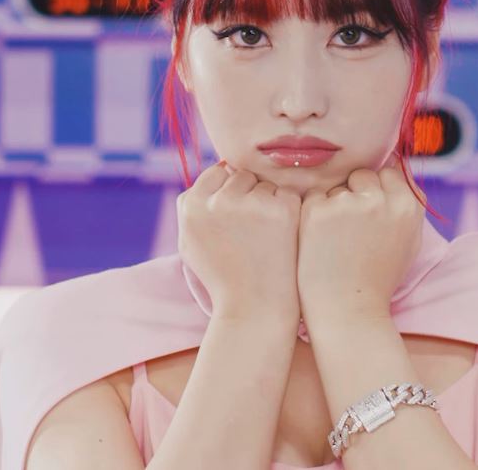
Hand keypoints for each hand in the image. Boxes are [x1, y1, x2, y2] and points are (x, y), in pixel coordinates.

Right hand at [176, 160, 302, 322]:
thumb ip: (193, 206)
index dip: (227, 191)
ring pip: (264, 184)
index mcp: (192, 206)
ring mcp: (252, 203)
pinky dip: (287, 209)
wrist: (255, 306)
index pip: (216, 173)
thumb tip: (215, 171)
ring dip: (267, 200)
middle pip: (240, 176)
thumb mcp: (190, 243)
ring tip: (263, 236)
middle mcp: (219, 201)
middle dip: (247, 194)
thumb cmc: (222, 276)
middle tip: (250, 230)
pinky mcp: (282, 209)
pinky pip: (286, 193)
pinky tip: (281, 236)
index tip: (235, 215)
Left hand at [295, 153, 425, 325]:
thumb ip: (407, 203)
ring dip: (334, 205)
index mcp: (407, 206)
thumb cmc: (378, 279)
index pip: (389, 172)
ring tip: (336, 241)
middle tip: (351, 229)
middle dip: (355, 193)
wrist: (347, 310)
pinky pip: (314, 197)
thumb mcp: (409, 241)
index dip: (378, 191)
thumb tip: (395, 163)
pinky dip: (313, 214)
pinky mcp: (316, 211)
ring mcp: (347, 203)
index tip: (371, 214)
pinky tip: (319, 241)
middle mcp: (380, 200)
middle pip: (362, 174)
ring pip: (337, 187)